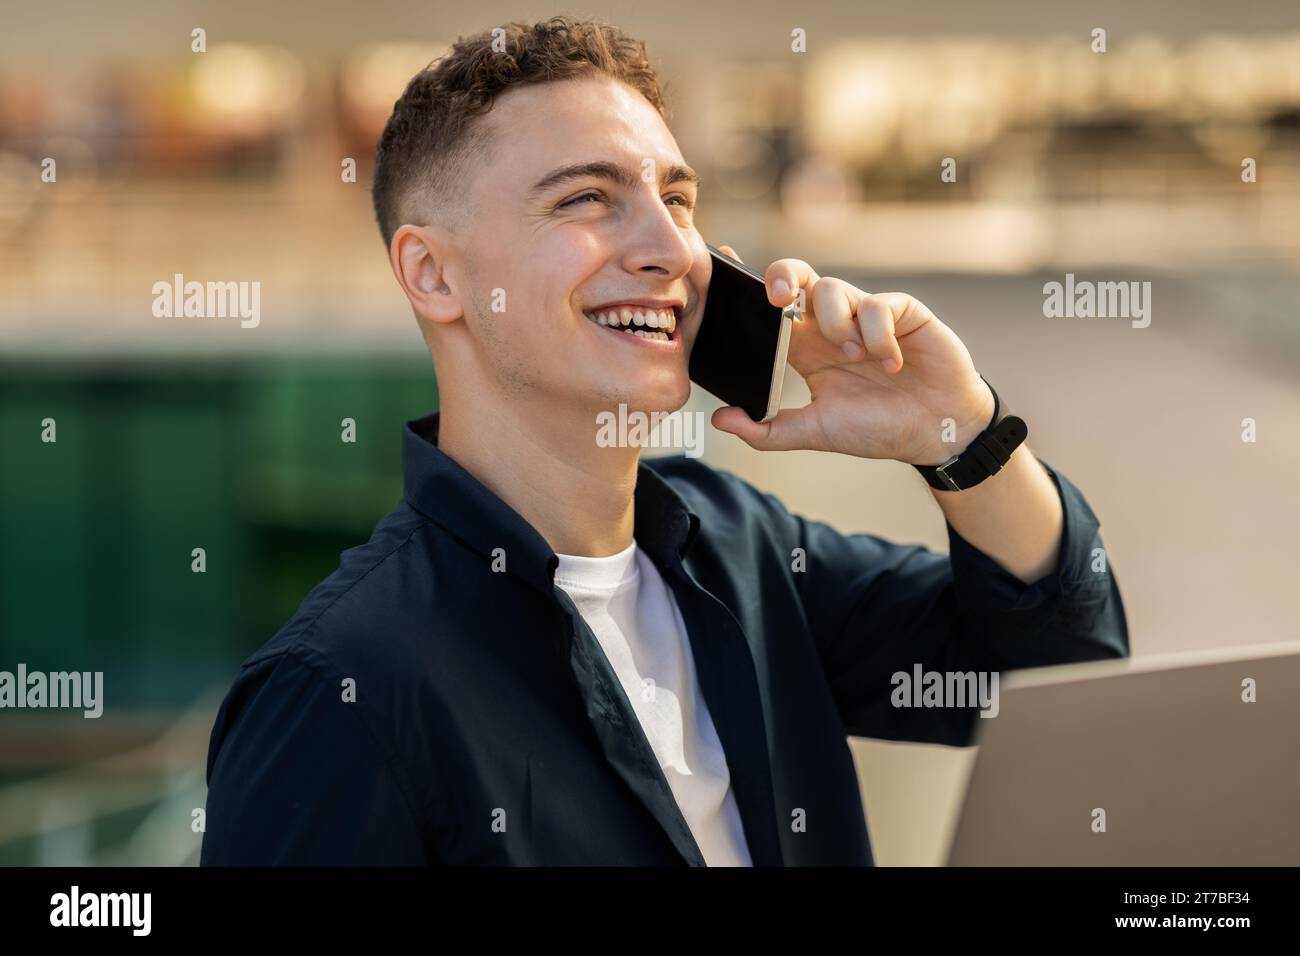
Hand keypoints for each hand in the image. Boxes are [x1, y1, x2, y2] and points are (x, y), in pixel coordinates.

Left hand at [710, 246, 994, 465]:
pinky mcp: (902, 312)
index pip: (768, 308)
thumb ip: (769, 430)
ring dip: (836, 323)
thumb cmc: (877, 428)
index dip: (748, 282)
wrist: (935, 432)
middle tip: (779, 302)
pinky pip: (878, 305)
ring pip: (832, 288)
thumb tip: (719, 418)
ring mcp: (866, 314)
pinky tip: (891, 363)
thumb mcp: (817, 432)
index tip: (726, 260)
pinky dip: (878, 335)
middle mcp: (832, 324)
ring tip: (855, 359)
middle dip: (782, 279)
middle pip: (796, 278)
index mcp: (805, 348)